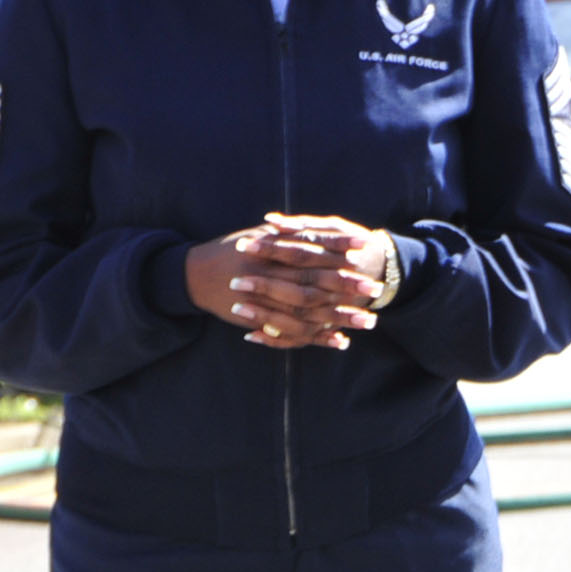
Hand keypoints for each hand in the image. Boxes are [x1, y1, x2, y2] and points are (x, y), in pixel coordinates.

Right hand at [185, 214, 388, 350]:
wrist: (194, 275)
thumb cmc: (231, 250)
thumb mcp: (259, 234)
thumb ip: (290, 233)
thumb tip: (324, 230)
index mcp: (269, 252)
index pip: (311, 247)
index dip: (339, 246)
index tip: (366, 246)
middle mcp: (266, 276)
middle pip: (314, 282)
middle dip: (347, 286)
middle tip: (376, 288)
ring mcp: (262, 302)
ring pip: (307, 312)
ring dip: (340, 317)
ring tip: (370, 320)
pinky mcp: (259, 321)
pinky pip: (292, 334)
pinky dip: (317, 338)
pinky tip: (342, 341)